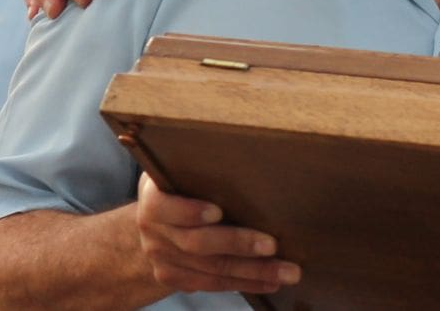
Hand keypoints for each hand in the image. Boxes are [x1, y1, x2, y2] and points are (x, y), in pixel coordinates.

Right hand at [136, 174, 299, 294]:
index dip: (188, 211)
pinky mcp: (172, 277)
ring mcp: (161, 257)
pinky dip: (243, 283)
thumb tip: (255, 155)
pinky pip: (211, 284)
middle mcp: (152, 230)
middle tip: (272, 245)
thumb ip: (206, 168)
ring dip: (252, 271)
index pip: (162, 207)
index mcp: (153, 197)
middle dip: (238, 244)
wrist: (156, 219)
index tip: (217, 211)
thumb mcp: (184, 169)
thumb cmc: (184, 184)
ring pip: (209, 269)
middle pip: (196, 243)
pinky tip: (270, 282)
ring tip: (286, 271)